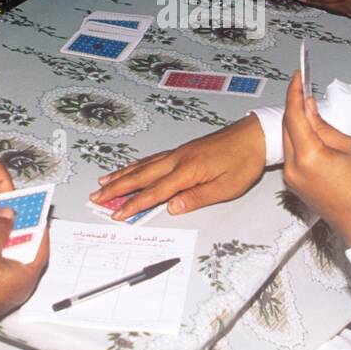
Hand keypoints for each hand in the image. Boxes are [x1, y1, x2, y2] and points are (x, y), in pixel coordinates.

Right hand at [0, 212, 49, 329]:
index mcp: (26, 277)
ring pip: (9, 261)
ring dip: (3, 243)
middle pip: (25, 253)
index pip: (41, 247)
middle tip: (12, 215)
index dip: (38, 227)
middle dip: (18, 232)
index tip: (33, 212)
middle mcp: (19, 286)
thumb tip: (9, 216)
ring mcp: (4, 291)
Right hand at [88, 115, 265, 219]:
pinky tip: (130, 168)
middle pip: (141, 175)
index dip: (134, 204)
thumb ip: (198, 198)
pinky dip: (137, 164)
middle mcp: (178, 160)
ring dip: (122, 175)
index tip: (117, 213)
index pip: (155, 191)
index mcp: (188, 171)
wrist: (253, 136)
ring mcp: (178, 153)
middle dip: (117, 188)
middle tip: (96, 197)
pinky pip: (153, 158)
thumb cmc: (244, 162)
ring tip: (103, 183)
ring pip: (144, 165)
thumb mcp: (227, 187)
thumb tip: (172, 207)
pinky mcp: (182, 150)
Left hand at [281, 72, 350, 245]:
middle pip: (287, 126)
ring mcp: (290, 178)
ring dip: (297, 123)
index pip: (294, 116)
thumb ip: (324, 126)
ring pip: (287, 140)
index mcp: (309, 157)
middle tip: (305, 90)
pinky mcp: (293, 183)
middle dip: (295, 107)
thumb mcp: (350, 147)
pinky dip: (298, 139)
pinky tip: (311, 132)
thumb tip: (308, 107)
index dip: (294, 93)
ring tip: (312, 111)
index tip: (298, 77)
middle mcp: (293, 168)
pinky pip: (291, 153)